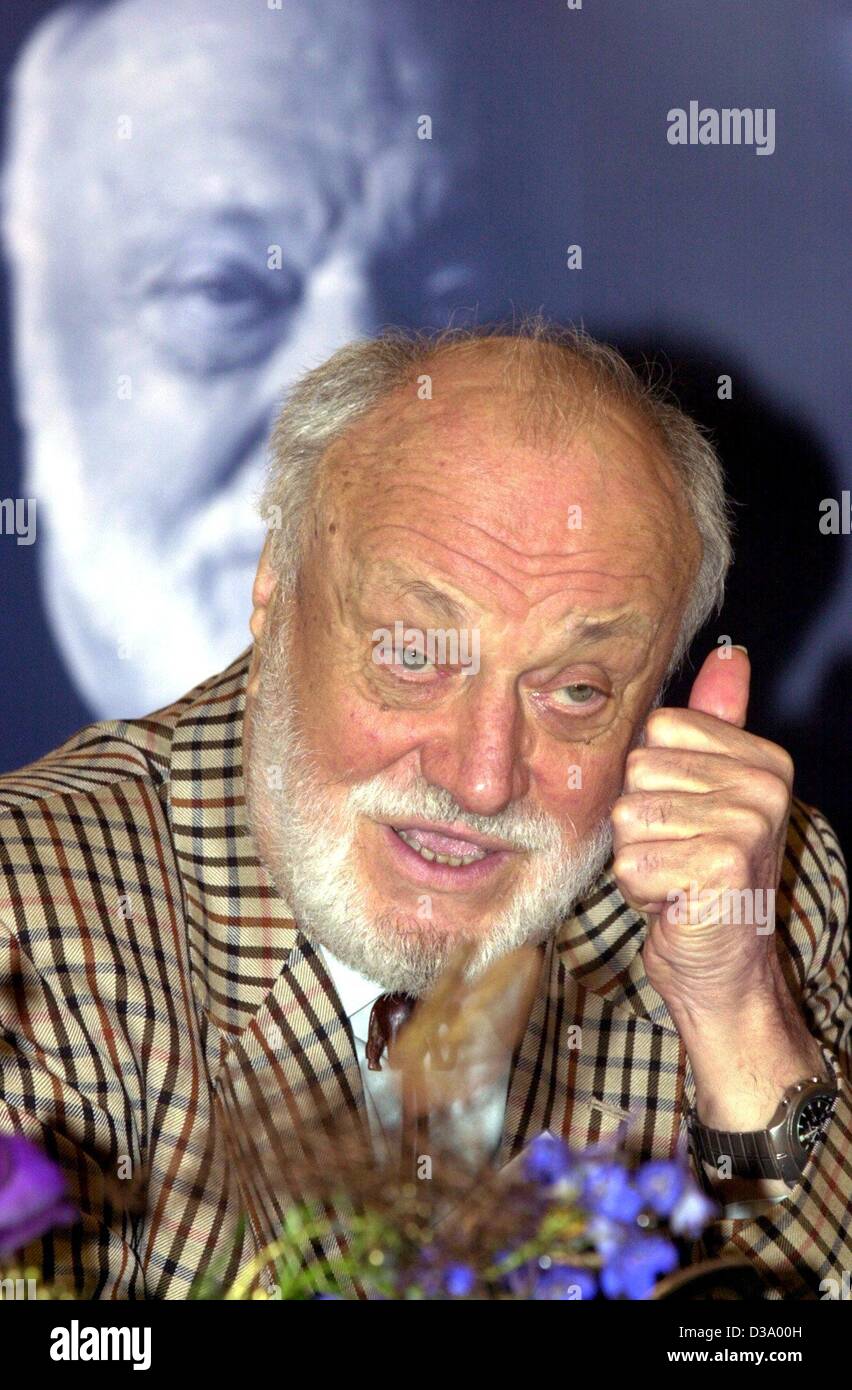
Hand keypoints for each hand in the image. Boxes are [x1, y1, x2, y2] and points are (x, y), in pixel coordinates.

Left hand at [611, 645, 793, 1024]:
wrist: (722, 970)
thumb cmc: (700, 880)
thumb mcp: (707, 793)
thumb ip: (717, 723)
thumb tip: (732, 652)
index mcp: (763, 758)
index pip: (656, 731)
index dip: (651, 783)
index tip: (685, 821)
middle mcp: (765, 785)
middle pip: (637, 772)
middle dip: (640, 825)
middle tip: (680, 857)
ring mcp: (749, 823)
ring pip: (630, 816)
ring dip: (639, 859)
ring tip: (677, 879)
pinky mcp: (724, 863)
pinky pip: (632, 859)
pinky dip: (640, 890)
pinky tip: (676, 903)